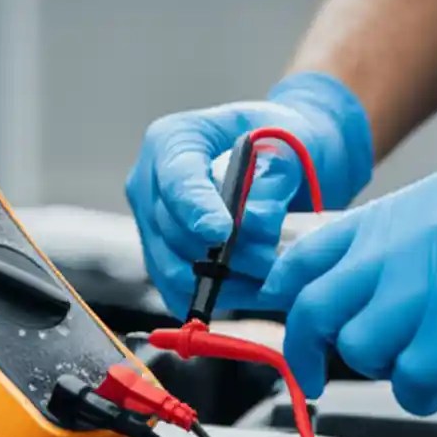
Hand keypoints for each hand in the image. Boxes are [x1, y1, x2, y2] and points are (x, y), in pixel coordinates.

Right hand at [126, 72, 373, 316]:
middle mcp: (149, 182)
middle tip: (271, 260)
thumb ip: (271, 179)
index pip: (175, 179)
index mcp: (172, 139)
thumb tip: (252, 222)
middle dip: (223, 254)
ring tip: (269, 276)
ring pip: (174, 270)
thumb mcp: (288, 145)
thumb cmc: (280, 142)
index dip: (196, 209)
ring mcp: (150, 224)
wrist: (278, 161)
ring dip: (225, 281)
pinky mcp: (160, 259)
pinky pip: (178, 293)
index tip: (222, 232)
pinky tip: (253, 288)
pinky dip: (217, 297)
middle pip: (173, 232)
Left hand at [259, 143, 436, 414]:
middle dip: (307, 352)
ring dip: (381, 370)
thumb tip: (358, 296)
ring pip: (359, 344)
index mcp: (412, 208)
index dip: (286, 299)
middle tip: (318, 380)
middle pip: (315, 303)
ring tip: (418, 369)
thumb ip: (412, 250)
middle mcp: (415, 236)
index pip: (310, 250)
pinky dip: (418, 393)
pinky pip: (409, 376)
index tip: (288, 333)